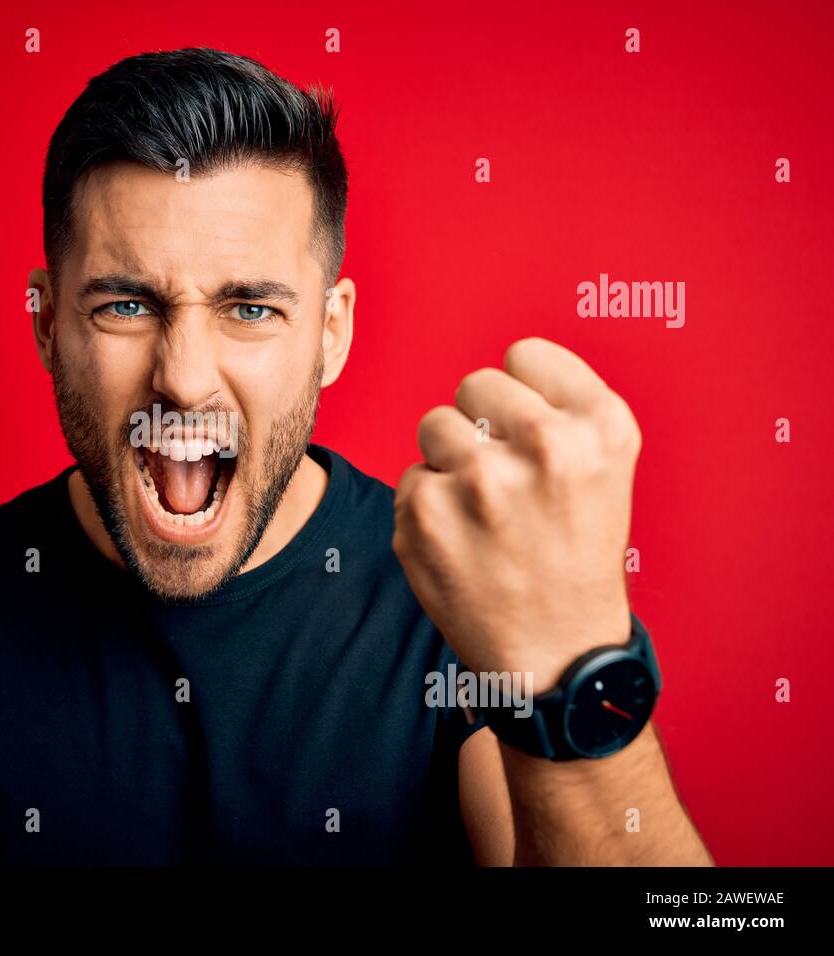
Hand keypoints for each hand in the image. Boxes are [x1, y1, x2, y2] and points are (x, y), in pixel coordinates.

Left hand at [392, 338, 640, 691]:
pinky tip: (462, 544)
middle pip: (473, 385)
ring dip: (449, 463)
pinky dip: (427, 509)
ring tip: (484, 513)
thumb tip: (500, 371)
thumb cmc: (576, 552)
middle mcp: (547, 446)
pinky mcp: (427, 513)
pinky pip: (411, 478)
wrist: (556, 653)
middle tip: (505, 483)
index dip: (521, 393)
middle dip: (480, 426)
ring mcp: (482, 480)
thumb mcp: (606, 467)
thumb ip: (560, 406)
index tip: (530, 433)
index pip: (524, 355)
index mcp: (601, 426)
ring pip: (433, 425)